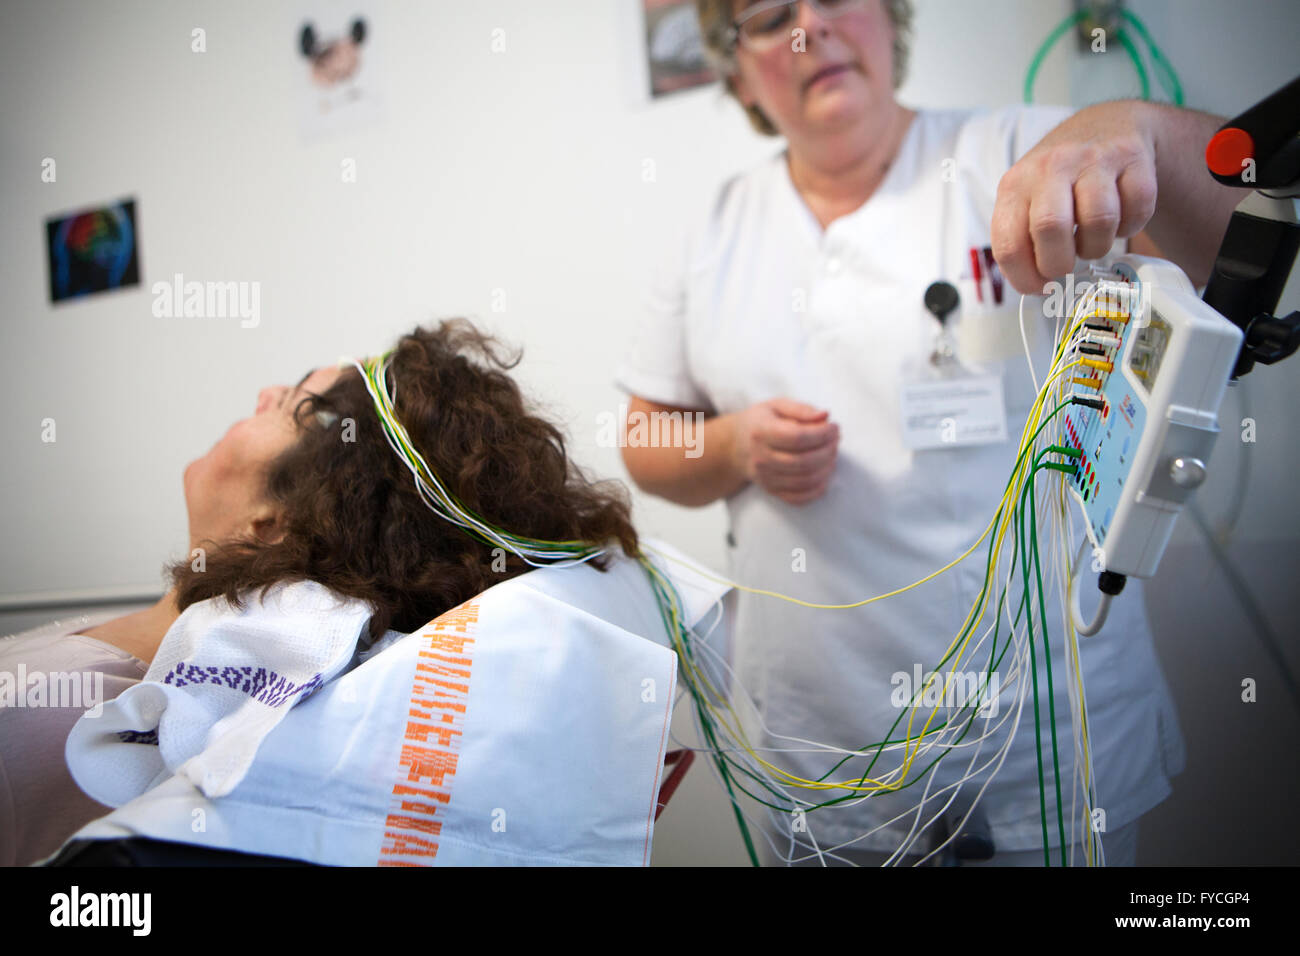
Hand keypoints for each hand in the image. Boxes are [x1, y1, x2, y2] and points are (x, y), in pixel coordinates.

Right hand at [729, 398, 838, 504]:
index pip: (797, 437)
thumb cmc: (761, 422)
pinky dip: (817, 490)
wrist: (735, 446)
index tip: (834, 427)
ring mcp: (765, 477)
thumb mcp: (776, 406)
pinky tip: (825, 475)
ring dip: (827, 469)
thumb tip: (825, 416)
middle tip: (836, 441)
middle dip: (828, 451)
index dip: (822, 434)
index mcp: (761, 431)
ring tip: (832, 455)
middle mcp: (761, 457)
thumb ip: (801, 409)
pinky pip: (799, 498)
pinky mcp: (771, 490)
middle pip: (803, 461)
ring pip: (804, 480)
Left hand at [991, 102, 1158, 293]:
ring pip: (1099, 221)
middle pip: (1050, 228)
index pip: (1009, 244)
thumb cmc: (1059, 178)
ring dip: (1096, 246)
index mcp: (1016, 184)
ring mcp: (1094, 159)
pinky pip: (1137, 209)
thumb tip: (1032, 283)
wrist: (1105, 126)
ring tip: (1090, 239)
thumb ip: (1021, 238)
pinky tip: (1119, 219)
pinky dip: (1130, 226)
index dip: (1024, 277)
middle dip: (1059, 263)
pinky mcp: (1133, 158)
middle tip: (1065, 266)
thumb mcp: (1026, 199)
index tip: (1038, 286)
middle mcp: (1052, 166)